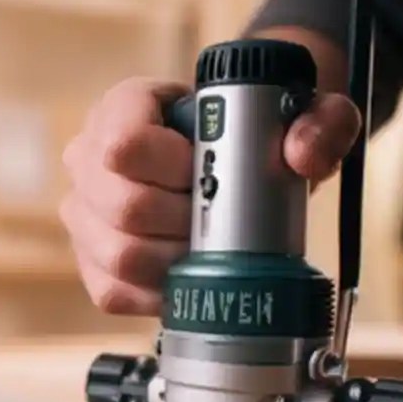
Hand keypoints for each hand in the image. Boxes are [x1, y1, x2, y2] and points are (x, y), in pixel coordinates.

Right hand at [60, 77, 360, 314]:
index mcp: (121, 108)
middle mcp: (88, 159)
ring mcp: (82, 214)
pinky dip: (157, 293)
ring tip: (208, 250)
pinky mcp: (90, 262)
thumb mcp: (298, 115)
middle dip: (185, 224)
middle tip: (220, 222)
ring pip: (119, 256)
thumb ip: (320, 122)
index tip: (209, 173)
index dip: (173, 169)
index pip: (124, 145)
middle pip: (123, 208)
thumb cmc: (250, 134)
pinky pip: (112, 291)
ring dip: (175, 262)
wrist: (230, 161)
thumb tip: (303, 155)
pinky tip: (187, 279)